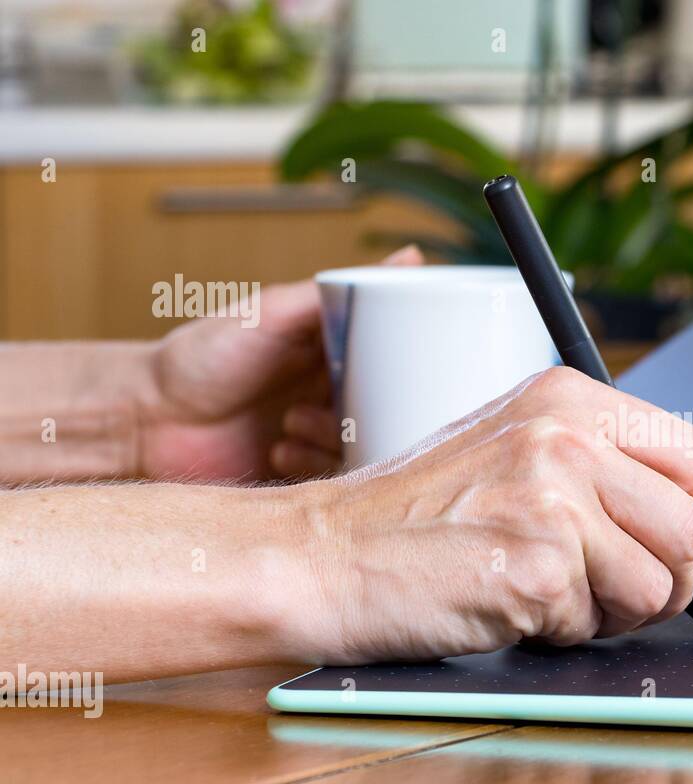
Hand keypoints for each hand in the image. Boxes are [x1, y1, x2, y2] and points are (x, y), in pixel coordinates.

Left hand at [136, 246, 422, 480]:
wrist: (146, 417)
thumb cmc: (200, 357)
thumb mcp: (270, 313)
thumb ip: (333, 294)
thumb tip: (410, 258)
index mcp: (336, 354)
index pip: (396, 360)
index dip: (406, 367)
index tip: (409, 368)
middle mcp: (334, 395)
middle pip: (389, 408)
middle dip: (367, 409)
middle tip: (329, 403)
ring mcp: (319, 437)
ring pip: (368, 447)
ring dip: (333, 438)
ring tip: (290, 425)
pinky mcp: (304, 475)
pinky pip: (339, 479)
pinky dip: (314, 465)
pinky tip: (278, 451)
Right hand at [286, 366, 692, 660]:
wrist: (321, 554)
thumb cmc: (409, 515)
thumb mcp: (510, 449)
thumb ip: (598, 464)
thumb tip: (690, 518)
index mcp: (567, 397)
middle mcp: (568, 435)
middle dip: (676, 580)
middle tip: (628, 597)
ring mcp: (554, 498)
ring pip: (661, 583)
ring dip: (618, 611)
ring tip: (554, 596)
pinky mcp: (539, 564)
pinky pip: (601, 623)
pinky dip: (566, 631)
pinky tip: (514, 607)